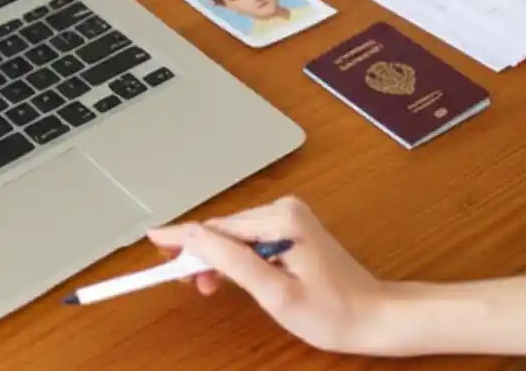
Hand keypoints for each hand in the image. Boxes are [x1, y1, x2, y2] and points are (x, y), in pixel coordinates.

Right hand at [147, 197, 391, 354]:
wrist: (375, 316)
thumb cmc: (330, 313)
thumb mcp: (273, 292)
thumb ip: (229, 261)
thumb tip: (188, 237)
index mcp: (280, 219)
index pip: (215, 228)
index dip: (180, 239)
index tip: (150, 241)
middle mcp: (282, 208)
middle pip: (222, 230)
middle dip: (201, 256)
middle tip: (189, 286)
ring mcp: (288, 215)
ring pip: (233, 235)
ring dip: (217, 259)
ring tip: (210, 287)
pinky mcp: (291, 226)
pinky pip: (248, 238)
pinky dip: (235, 257)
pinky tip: (232, 276)